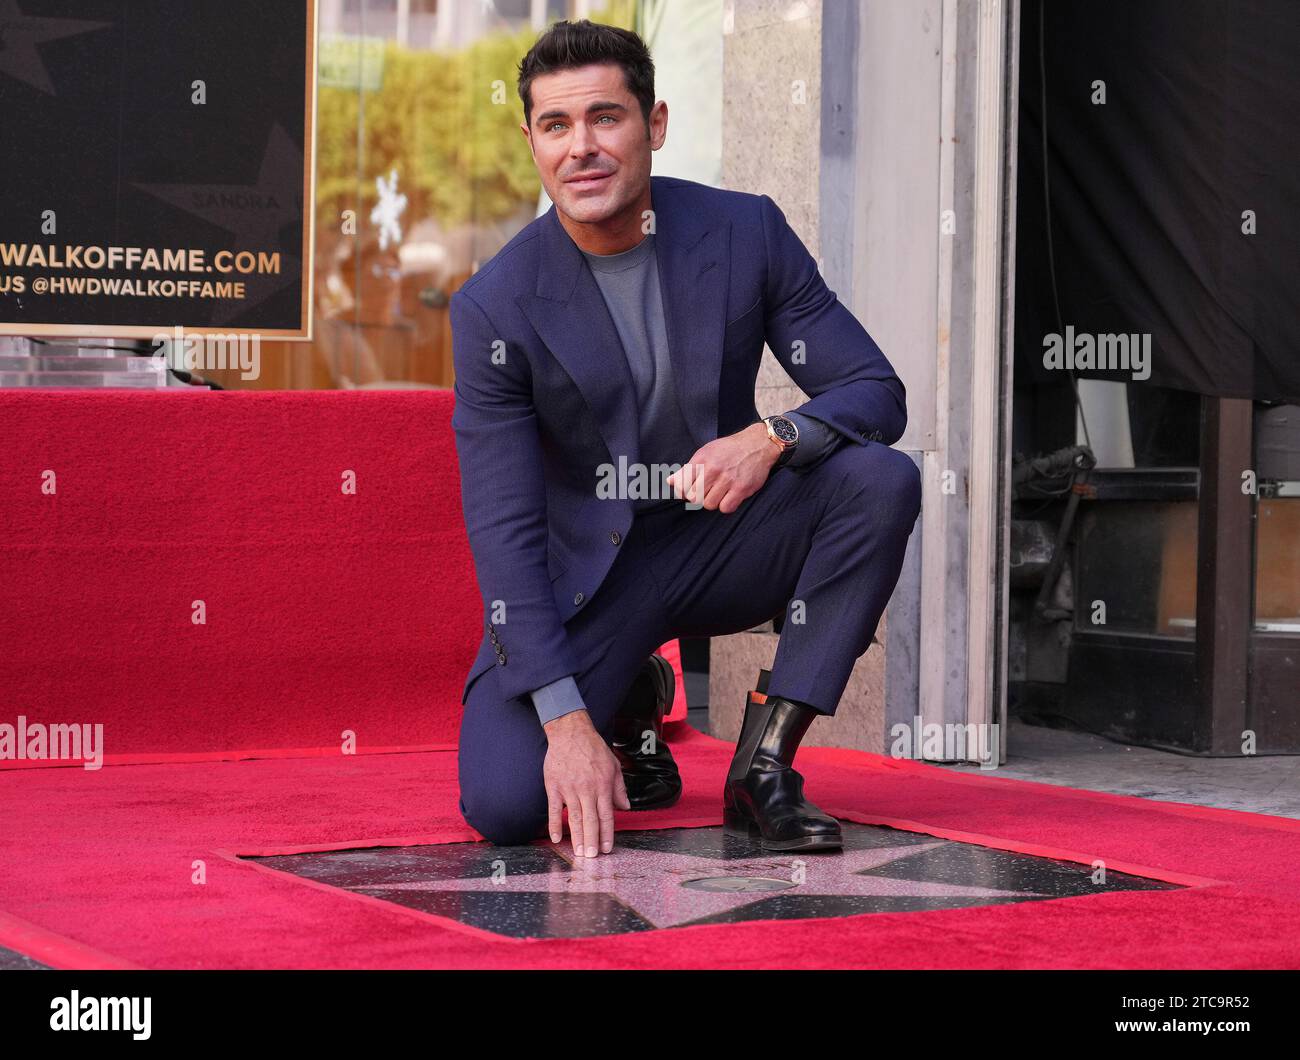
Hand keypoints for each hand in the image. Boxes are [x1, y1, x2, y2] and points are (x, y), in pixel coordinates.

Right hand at [542, 709, 629, 856]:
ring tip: (579, 853)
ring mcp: (569, 788)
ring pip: (573, 818)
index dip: (607, 834)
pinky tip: (557, 838)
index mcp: (603, 785)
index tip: (607, 849)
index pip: (607, 815)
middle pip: (590, 820)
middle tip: (592, 858)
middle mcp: (586, 789)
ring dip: (577, 837)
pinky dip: (554, 824)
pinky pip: (553, 809)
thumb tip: (625, 807)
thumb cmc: (593, 748)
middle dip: (592, 841)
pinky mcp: (553, 786)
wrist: (570, 732)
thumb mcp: (613, 765)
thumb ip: (619, 787)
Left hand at [665, 422, 779, 512]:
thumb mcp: (706, 452)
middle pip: (694, 498)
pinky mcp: (741, 489)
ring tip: (720, 492)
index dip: (683, 492)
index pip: (681, 485)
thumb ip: (687, 469)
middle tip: (707, 491)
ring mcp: (728, 479)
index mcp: (701, 459)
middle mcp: (713, 469)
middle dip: (698, 497)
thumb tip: (669, 482)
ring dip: (713, 501)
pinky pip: (725, 508)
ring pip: (709, 504)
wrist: (758, 444)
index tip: (690, 490)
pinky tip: (729, 496)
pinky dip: (726, 505)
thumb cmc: (729, 449)